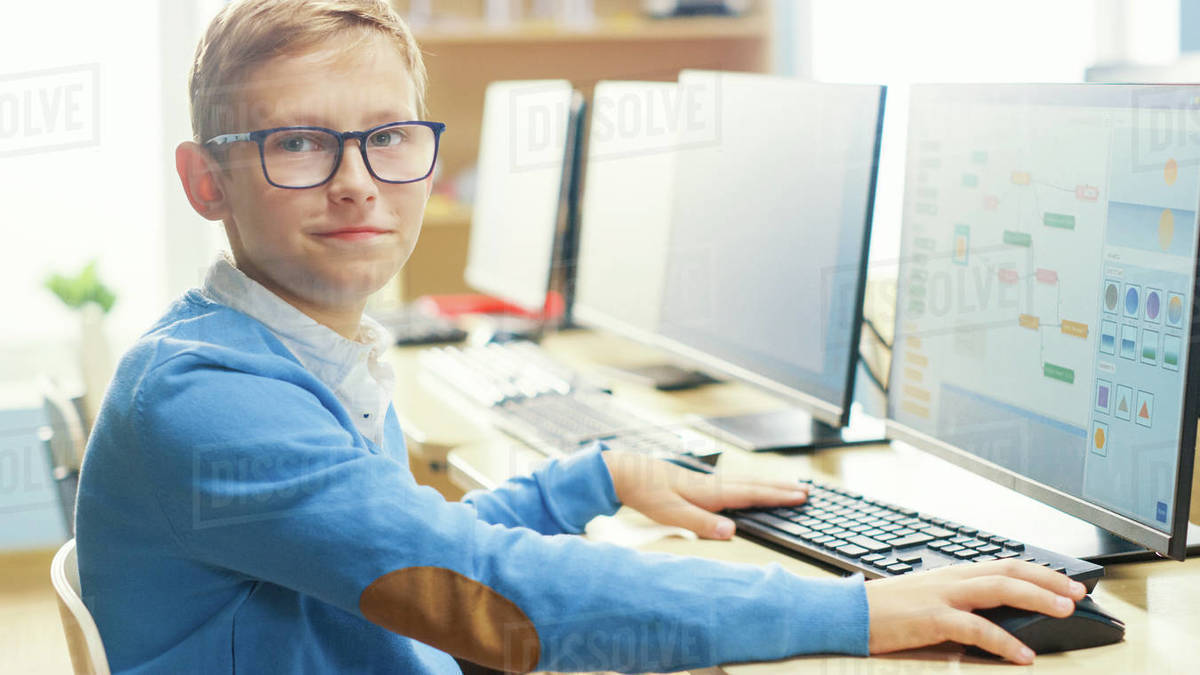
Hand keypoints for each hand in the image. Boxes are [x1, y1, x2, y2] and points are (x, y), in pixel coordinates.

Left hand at [601, 450, 809, 538]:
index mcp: (709, 492)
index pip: (751, 494)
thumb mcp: (671, 513)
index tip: (801, 496)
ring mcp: (704, 483)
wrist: (624, 473)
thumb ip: (701, 524)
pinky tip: (746, 490)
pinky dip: (748, 486)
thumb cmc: (645, 492)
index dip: (777, 496)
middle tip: (806, 490)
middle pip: (753, 485)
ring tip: (786, 487)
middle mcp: (711, 485)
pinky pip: (732, 484)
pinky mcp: (695, 484)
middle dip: (780, 488)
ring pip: (743, 483)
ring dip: (767, 485)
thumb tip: (731, 531)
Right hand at [865, 559, 1087, 663]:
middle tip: (1079, 593)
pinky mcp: (931, 619)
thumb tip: (995, 615)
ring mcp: (941, 597)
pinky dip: (1003, 642)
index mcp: (952, 574)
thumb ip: (958, 602)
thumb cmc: (886, 611)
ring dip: (1037, 598)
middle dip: (1049, 581)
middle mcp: (951, 579)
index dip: (1040, 572)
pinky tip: (1022, 655)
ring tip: (1065, 610)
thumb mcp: (927, 599)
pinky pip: (975, 629)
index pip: (1005, 565)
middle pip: (1009, 571)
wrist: (847, 613)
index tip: (1068, 582)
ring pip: (999, 590)